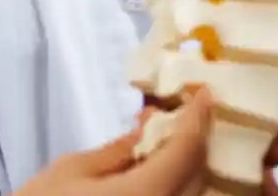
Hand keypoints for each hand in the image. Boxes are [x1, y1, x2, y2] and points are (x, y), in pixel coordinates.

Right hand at [13, 88, 212, 195]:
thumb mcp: (73, 170)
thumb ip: (120, 148)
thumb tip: (152, 125)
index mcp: (146, 195)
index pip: (187, 150)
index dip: (198, 118)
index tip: (205, 92)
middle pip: (199, 174)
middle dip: (195, 138)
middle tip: (181, 111)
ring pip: (193, 193)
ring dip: (188, 163)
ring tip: (165, 139)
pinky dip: (175, 183)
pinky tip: (155, 167)